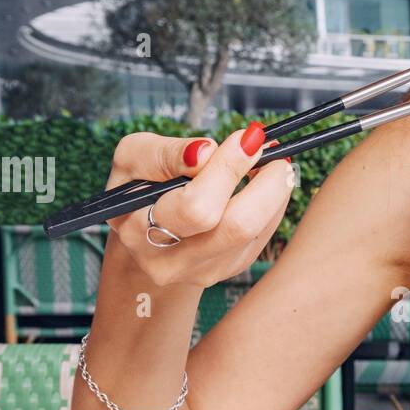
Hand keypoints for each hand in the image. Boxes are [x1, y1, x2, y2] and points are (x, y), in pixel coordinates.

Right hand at [105, 123, 294, 287]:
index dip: (227, 169)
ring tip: (272, 161)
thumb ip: (165, 153)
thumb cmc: (138, 189)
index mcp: (140, 231)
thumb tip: (206, 151)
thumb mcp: (134, 158)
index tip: (247, 138)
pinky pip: (264, 235)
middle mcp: (172, 261)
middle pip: (237, 226)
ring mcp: (205, 271)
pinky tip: (267, 183)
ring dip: (275, 190)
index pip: (196, 206)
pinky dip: (273, 204)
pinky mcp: (230, 269)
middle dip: (265, 183)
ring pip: (257, 231)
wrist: (143, 236)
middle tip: (272, 149)